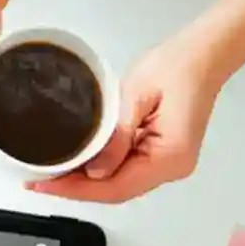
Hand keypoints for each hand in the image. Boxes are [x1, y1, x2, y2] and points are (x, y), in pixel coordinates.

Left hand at [28, 0, 244, 202]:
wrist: (204, 54)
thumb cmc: (176, 66)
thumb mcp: (135, 95)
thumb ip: (116, 137)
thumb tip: (94, 172)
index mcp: (170, 157)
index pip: (116, 187)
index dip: (77, 190)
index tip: (45, 185)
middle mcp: (173, 168)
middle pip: (118, 191)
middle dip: (78, 189)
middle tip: (40, 181)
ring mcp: (170, 164)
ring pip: (122, 184)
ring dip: (89, 182)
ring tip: (53, 174)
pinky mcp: (164, 155)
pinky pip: (129, 171)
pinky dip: (103, 171)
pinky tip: (80, 164)